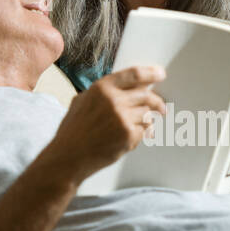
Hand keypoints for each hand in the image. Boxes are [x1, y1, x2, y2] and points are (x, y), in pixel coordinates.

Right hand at [48, 65, 166, 182]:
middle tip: (161, 107)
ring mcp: (122, 119)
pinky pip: (145, 131)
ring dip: (147, 120)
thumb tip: (128, 86)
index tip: (160, 74)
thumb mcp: (82, 101)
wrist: (68, 157)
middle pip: (147, 96)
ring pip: (148, 114)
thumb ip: (104, 92)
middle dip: (157, 102)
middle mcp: (113, 101)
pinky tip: (131, 138)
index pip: (135, 74)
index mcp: (102, 88)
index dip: (151, 73)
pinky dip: (142, 134)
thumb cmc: (73, 131)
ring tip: (140, 126)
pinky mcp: (128, 136)